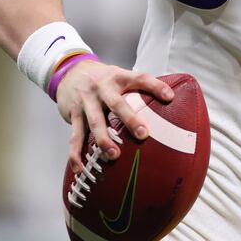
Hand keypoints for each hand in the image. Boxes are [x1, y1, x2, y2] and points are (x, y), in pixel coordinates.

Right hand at [55, 60, 174, 171]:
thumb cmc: (103, 79)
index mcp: (117, 77)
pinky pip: (74, 136)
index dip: (155, 86)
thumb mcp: (120, 76)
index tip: (170, 97)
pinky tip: (80, 169)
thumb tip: (170, 103)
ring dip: (104, 140)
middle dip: (129, 119)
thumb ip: (139, 88)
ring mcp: (85, 101)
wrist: (69, 72)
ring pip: (95, 122)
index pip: (139, 78)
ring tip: (114, 156)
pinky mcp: (72, 114)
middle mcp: (101, 88)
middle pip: (116, 104)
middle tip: (143, 135)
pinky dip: (76, 154)